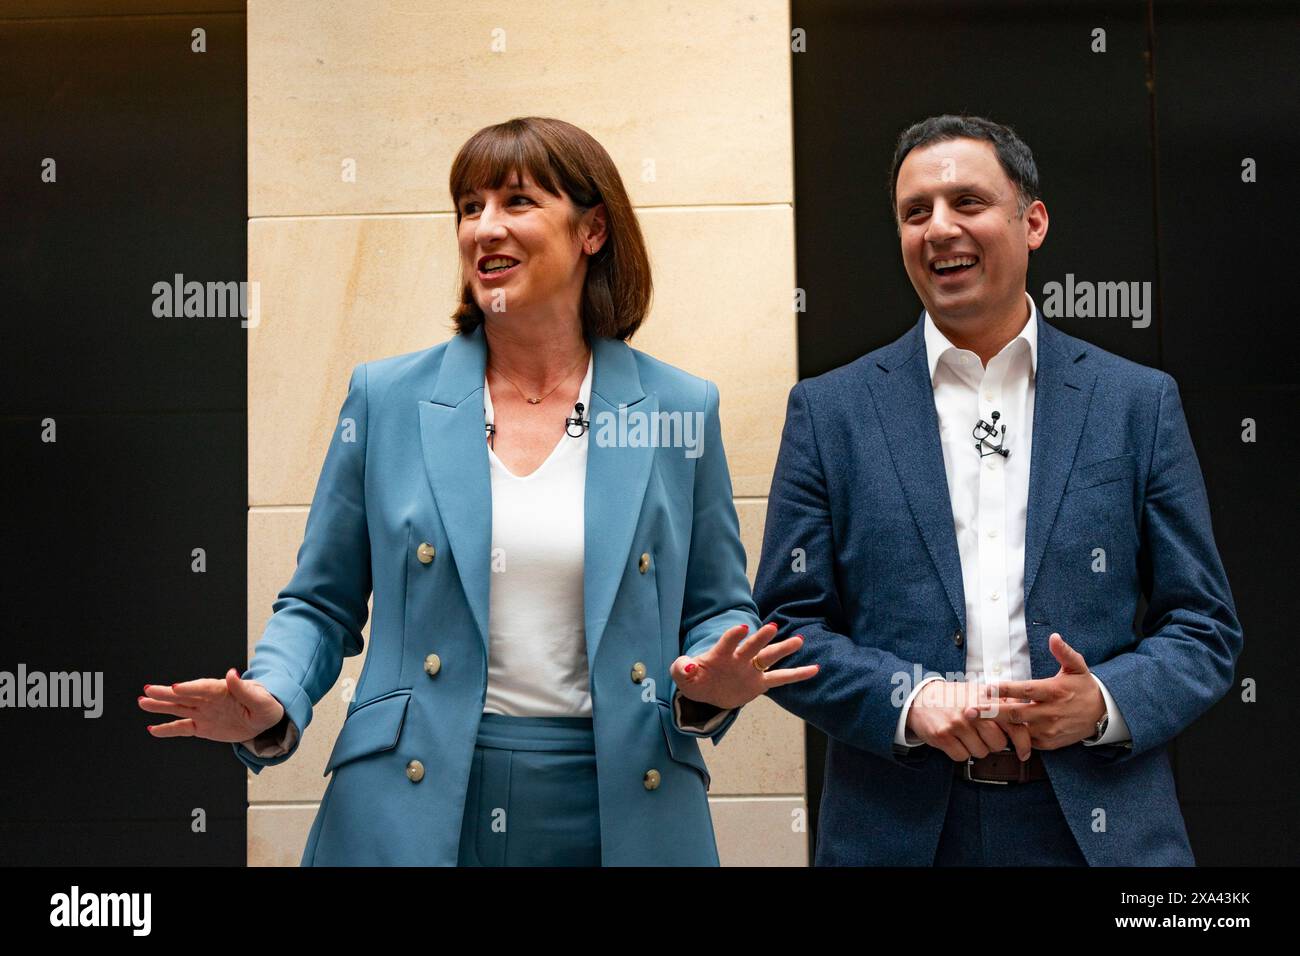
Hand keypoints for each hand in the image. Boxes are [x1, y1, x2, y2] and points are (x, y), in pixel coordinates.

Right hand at [139, 668, 285, 742]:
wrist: (265, 719)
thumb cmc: (265, 705)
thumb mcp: (261, 699)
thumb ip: (244, 688)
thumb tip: (233, 673)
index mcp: (223, 690)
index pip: (203, 687)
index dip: (189, 687)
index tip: (175, 687)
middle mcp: (209, 699)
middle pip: (184, 695)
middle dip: (166, 693)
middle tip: (148, 690)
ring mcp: (203, 712)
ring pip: (178, 708)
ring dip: (160, 706)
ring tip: (143, 702)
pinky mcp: (202, 726)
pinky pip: (182, 728)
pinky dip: (168, 729)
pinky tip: (153, 729)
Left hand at [670, 622, 818, 708]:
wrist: (706, 692)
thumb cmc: (693, 679)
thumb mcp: (681, 676)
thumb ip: (681, 668)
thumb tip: (688, 666)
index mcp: (720, 654)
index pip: (727, 642)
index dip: (733, 635)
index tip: (742, 627)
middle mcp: (738, 659)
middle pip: (751, 647)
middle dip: (760, 638)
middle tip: (773, 628)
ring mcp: (751, 669)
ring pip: (769, 657)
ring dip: (782, 649)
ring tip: (798, 640)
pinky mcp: (759, 683)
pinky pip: (780, 678)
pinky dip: (797, 674)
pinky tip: (814, 669)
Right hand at [907, 679, 1032, 760]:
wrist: (920, 698)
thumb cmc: (954, 698)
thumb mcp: (978, 693)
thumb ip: (1001, 704)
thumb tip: (1025, 722)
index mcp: (986, 699)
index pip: (1014, 724)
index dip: (1023, 742)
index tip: (1024, 754)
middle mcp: (973, 711)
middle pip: (998, 744)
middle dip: (993, 745)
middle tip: (982, 736)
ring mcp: (957, 723)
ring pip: (980, 753)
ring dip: (975, 749)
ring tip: (965, 735)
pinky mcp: (942, 735)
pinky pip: (962, 757)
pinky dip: (959, 752)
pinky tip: (954, 739)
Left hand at [963, 633, 1106, 750]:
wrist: (1102, 714)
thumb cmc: (1084, 687)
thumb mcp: (1078, 667)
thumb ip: (1064, 652)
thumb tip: (1054, 637)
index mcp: (1055, 691)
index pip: (1026, 690)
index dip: (1006, 690)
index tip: (988, 687)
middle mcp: (1051, 712)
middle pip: (1017, 713)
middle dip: (991, 712)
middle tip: (970, 710)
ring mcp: (1049, 730)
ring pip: (1018, 729)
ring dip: (998, 725)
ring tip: (975, 720)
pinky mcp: (1049, 742)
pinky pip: (1025, 740)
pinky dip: (1011, 735)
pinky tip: (994, 728)